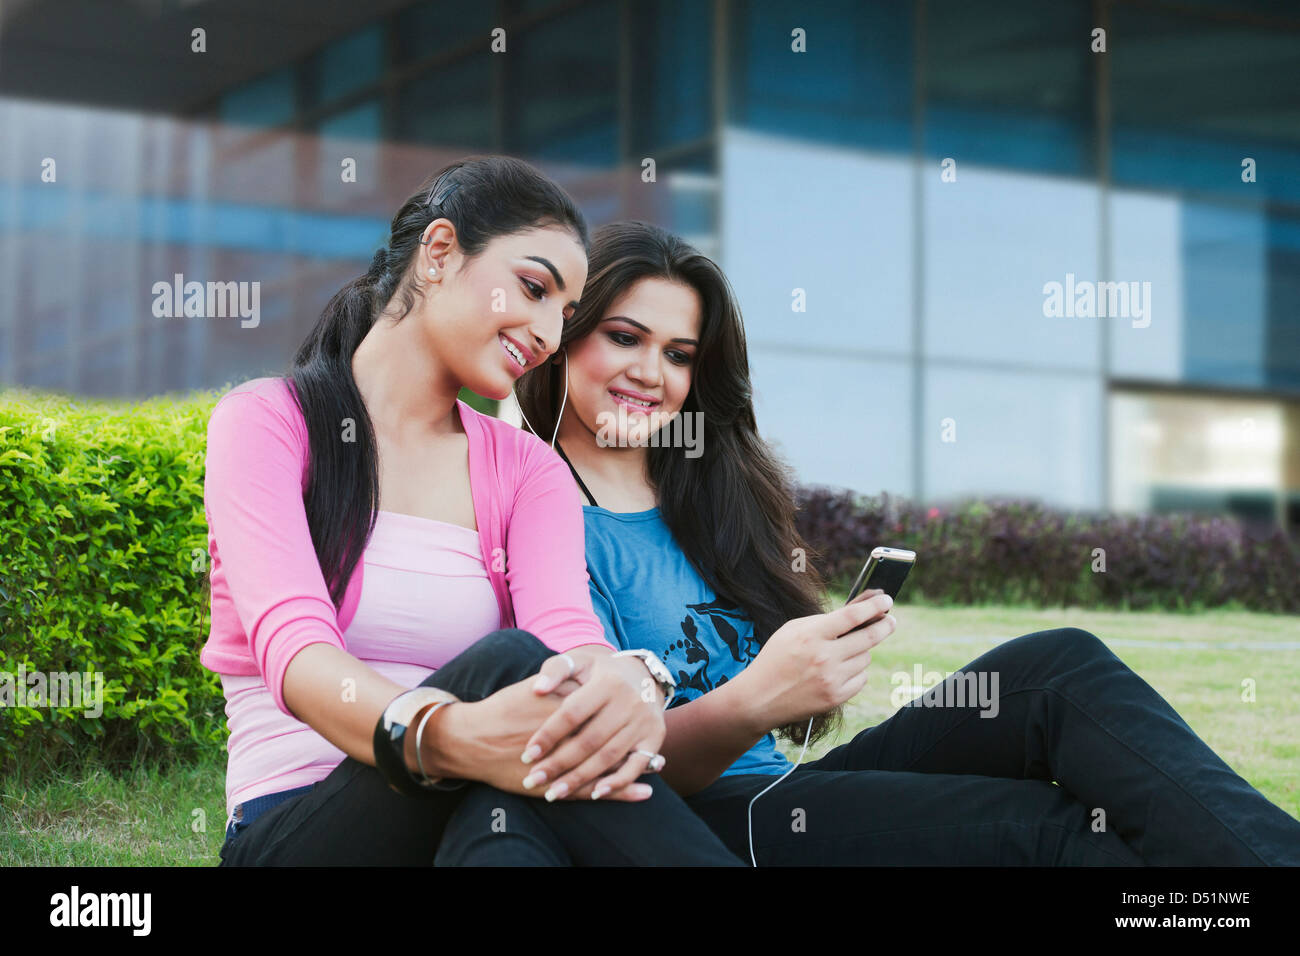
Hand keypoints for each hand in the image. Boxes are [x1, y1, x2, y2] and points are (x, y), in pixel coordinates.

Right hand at [416, 673, 648, 798]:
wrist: (471, 738)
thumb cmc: (502, 710)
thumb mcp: (533, 687)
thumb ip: (560, 681)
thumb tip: (586, 675)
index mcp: (561, 709)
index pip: (601, 711)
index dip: (626, 714)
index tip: (648, 709)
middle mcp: (564, 736)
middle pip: (610, 738)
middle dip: (635, 740)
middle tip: (658, 739)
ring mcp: (559, 762)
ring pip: (604, 765)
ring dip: (633, 767)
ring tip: (657, 765)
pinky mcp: (552, 782)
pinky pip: (590, 789)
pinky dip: (617, 790)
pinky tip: (640, 792)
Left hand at [518, 650, 666, 801]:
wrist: (644, 675)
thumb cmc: (600, 671)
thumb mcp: (579, 661)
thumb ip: (556, 670)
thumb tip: (538, 689)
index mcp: (607, 682)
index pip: (572, 714)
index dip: (548, 735)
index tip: (527, 755)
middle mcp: (629, 702)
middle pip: (589, 740)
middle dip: (559, 763)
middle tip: (533, 780)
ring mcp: (644, 722)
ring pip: (609, 756)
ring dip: (580, 778)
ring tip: (554, 793)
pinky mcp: (655, 738)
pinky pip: (636, 766)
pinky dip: (617, 782)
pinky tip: (594, 794)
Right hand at [732, 589, 896, 728]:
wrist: (759, 698)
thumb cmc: (776, 658)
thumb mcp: (793, 630)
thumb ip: (825, 620)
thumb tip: (860, 609)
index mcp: (810, 635)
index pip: (851, 616)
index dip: (874, 607)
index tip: (887, 601)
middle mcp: (823, 657)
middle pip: (869, 637)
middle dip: (884, 626)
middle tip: (890, 621)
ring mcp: (831, 679)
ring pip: (865, 657)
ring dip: (860, 652)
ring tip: (841, 653)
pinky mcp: (836, 697)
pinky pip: (861, 678)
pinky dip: (855, 672)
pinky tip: (838, 671)